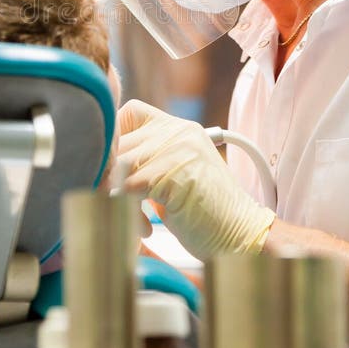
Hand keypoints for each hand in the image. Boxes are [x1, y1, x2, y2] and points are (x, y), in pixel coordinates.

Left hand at [116, 100, 274, 260]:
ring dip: (116, 194)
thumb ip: (149, 160)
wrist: (243, 235)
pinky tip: (144, 227)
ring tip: (133, 218)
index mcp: (180, 127)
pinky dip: (128, 210)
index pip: (130, 112)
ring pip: (120, 163)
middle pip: (120, 140)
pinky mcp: (174, 173)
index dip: (115, 138)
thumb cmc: (206, 212)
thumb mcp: (176, 174)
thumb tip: (105, 163)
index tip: (111, 169)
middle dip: (109, 174)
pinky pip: (128, 186)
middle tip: (115, 202)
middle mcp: (179, 131)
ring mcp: (178, 149)